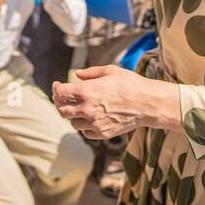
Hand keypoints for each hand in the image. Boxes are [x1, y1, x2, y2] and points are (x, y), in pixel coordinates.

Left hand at [52, 64, 171, 138]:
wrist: (148, 103)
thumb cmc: (131, 84)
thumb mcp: (110, 71)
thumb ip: (90, 73)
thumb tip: (76, 74)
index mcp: (87, 91)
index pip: (60, 93)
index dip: (56, 88)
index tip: (58, 85)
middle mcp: (88, 109)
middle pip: (62, 110)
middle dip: (59, 102)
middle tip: (63, 97)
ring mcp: (95, 123)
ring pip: (72, 123)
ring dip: (72, 115)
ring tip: (78, 107)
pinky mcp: (103, 133)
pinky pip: (85, 132)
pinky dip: (84, 126)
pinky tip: (89, 117)